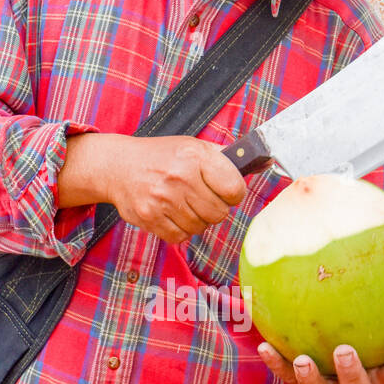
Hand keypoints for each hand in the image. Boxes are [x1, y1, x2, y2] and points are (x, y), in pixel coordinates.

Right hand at [60, 133, 246, 242]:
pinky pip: (180, 236)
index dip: (233, 194)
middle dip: (214, 209)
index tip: (225, 191)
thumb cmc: (161, 156)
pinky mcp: (150, 217)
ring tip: (183, 204)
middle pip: (219, 213)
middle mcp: (180, 176)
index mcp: (196, 155)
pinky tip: (172, 214)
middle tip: (201, 198)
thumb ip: (226, 158)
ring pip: (200, 227)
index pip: (234, 189)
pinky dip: (180, 229)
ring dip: (196, 220)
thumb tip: (265, 162)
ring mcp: (163, 198)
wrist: (117, 165)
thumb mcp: (193, 146)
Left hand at [256, 289, 383, 383]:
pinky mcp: (298, 379)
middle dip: (353, 374)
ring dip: (310, 379)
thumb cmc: (378, 322)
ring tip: (301, 359)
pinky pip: (285, 375)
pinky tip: (264, 344)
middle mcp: (358, 383)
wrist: (337, 328)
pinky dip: (275, 363)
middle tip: (344, 350)